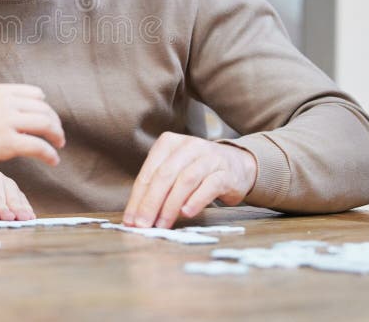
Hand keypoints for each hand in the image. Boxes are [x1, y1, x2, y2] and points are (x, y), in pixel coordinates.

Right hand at [0, 84, 64, 169]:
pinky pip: (38, 147)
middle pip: (44, 109)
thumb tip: (14, 113)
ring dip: (56, 136)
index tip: (47, 117)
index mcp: (0, 91)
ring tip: (58, 146)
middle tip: (58, 135)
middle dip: (55, 123)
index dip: (45, 107)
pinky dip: (50, 154)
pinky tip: (53, 160)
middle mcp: (7, 102)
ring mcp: (8, 122)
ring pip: (46, 125)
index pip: (35, 94)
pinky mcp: (7, 143)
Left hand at [122, 132, 256, 227]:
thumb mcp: (175, 172)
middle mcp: (188, 146)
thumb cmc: (198, 171)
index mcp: (169, 143)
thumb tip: (137, 216)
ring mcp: (208, 157)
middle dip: (151, 203)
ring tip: (162, 224)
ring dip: (170, 206)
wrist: (238, 165)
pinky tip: (186, 214)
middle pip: (164, 176)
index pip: (148, 173)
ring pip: (185, 181)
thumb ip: (157, 188)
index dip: (137, 198)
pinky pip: (209, 186)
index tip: (130, 220)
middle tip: (143, 224)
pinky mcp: (225, 172)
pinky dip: (196, 201)